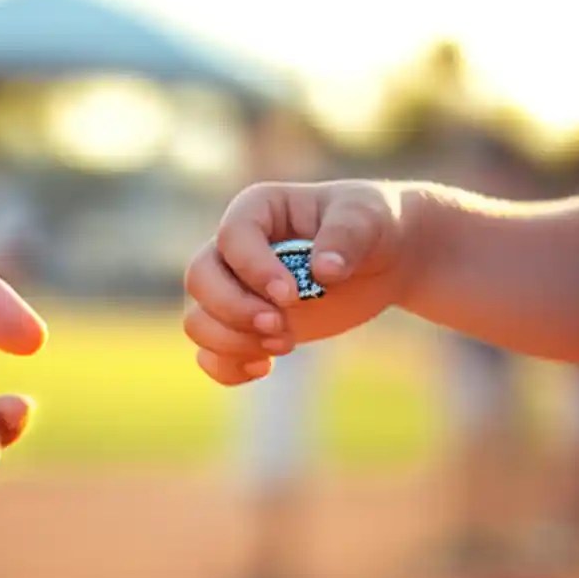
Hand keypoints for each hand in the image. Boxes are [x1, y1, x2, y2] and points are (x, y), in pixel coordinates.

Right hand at [183, 180, 417, 384]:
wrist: (381, 259)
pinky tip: (265, 367)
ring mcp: (235, 289)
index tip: (292, 295)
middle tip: (282, 327)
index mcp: (257, 210)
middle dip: (235, 310)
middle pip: (199, 278)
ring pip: (197, 320)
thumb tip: (324, 270)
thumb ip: (346, 237)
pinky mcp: (244, 326)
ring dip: (232, 342)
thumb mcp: (368, 219)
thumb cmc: (370, 226)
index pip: (232, 237)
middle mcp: (234, 249)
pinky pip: (209, 353)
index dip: (254, 269)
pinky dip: (228, 367)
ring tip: (285, 344)